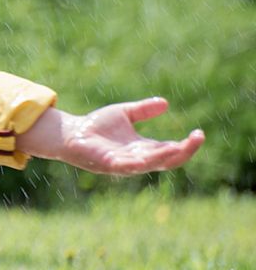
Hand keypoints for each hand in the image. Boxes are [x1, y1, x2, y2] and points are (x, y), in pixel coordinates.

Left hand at [20, 98, 204, 176]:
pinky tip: (147, 157)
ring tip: (180, 146)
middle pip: (167, 160)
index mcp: (143, 148)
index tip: (199, 133)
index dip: (186, 144)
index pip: (171, 150)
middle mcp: (137, 158)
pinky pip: (126, 165)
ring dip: (166, 156)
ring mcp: (124, 163)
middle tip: (197, 138)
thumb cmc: (96, 126)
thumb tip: (166, 103)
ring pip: (150, 164)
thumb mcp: (124, 113)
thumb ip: (143, 110)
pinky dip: (137, 163)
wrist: (69, 133)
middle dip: (184, 151)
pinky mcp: (108, 163)